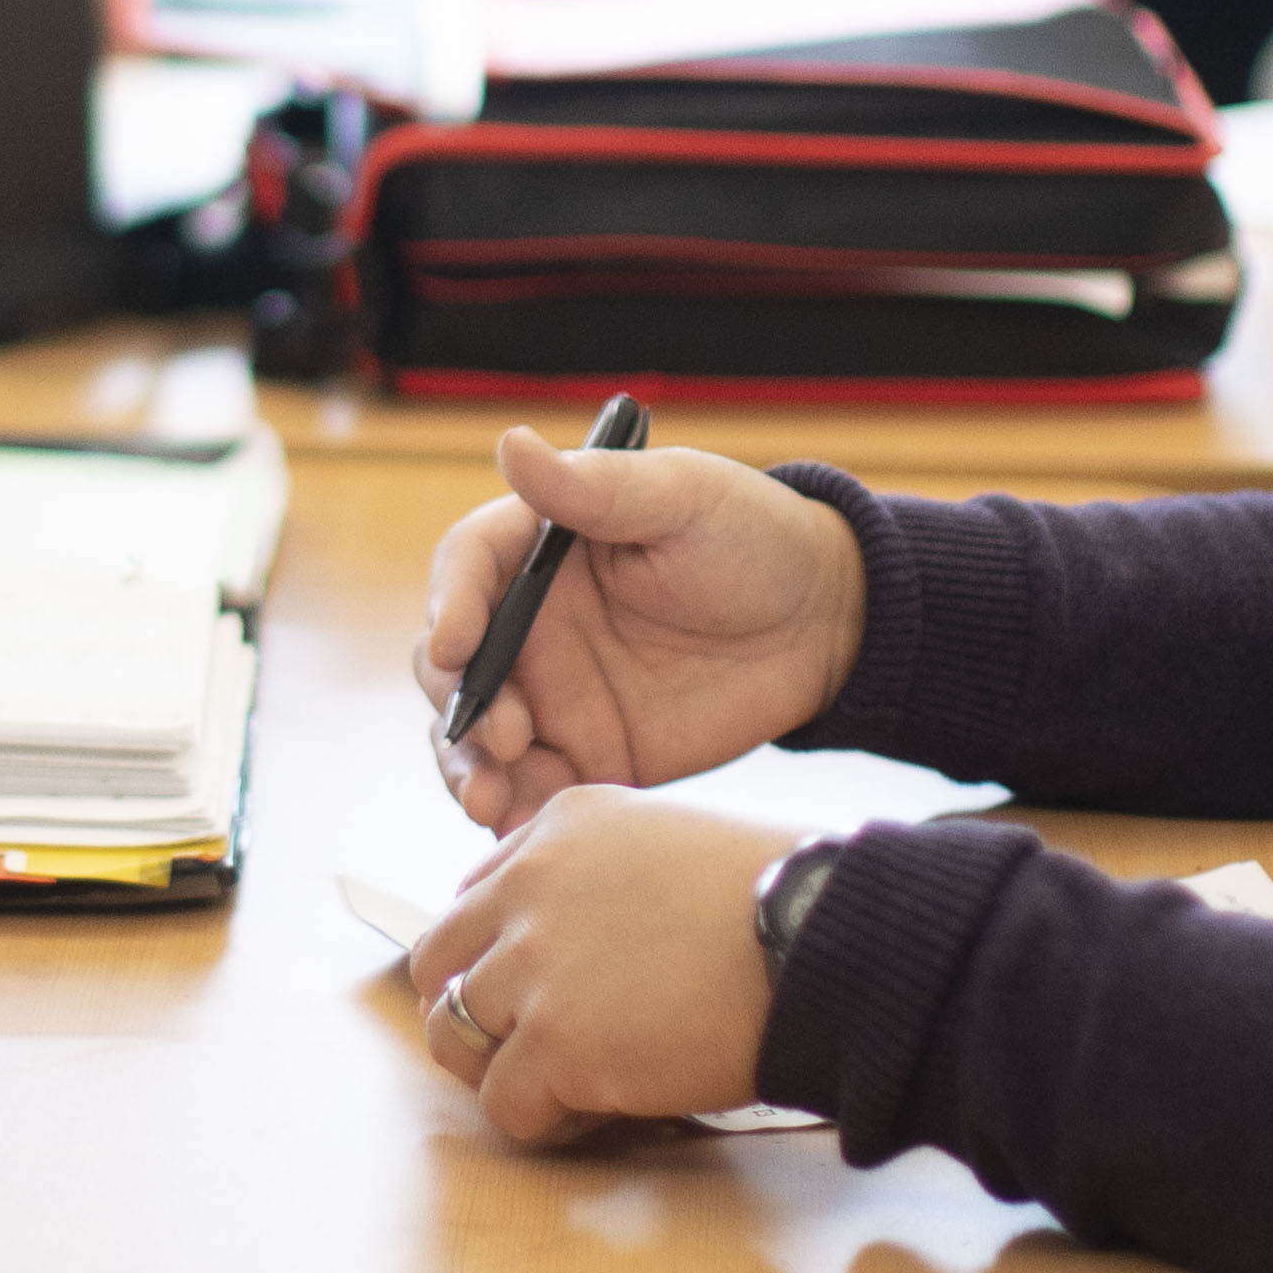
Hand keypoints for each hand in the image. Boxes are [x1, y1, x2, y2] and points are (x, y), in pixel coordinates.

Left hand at [406, 788, 807, 1144]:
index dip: (501, 953)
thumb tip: (589, 946)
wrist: (821, 942)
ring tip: (559, 1085)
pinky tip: (594, 1114)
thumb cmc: (781, 900)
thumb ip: (608, 878)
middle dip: (476, 1009)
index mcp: (561, 826)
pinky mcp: (553, 1043)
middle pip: (440, 962)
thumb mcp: (673, 843)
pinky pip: (505, 1103)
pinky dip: (542, 1121)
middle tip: (531, 1045)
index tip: (541, 988)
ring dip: (499, 1067)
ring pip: (453, 1034)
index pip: (477, 895)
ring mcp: (533, 965)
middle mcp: (529, 885)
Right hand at [422, 431, 868, 829]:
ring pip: (477, 738)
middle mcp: (530, 624)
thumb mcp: (681, 499)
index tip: (455, 648)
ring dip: (468, 771)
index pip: (465, 571)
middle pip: (454, 667)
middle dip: (459, 707)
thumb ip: (597, 491)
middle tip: (504, 738)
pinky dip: (516, 811)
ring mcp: (554, 696)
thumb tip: (511, 444)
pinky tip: (522, 828)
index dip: (449, 608)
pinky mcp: (588, 755)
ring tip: (489, 803)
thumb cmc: (751, 535)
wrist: (823, 624)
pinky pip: (533, 788)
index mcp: (537, 549)